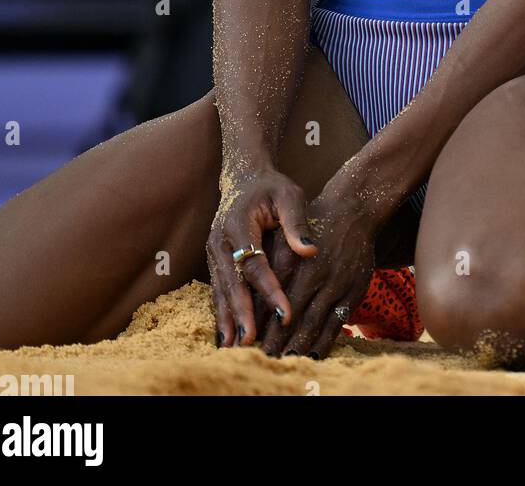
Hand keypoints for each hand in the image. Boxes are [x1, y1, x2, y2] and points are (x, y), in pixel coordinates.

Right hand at [207, 166, 318, 348]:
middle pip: (232, 282)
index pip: (255, 263)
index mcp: (238, 223)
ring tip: (236, 346)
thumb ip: (297, 223)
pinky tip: (228, 336)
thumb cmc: (272, 188)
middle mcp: (220, 240)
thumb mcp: (289, 196)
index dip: (270, 290)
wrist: (244, 178)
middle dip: (242, 313)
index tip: (285, 313)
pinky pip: (219, 290)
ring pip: (221, 290)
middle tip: (252, 341)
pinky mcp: (214, 262)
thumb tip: (310, 251)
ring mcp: (213, 252)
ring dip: (228, 319)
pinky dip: (223, 313)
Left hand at [258, 175, 380, 359]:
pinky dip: (324, 341)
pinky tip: (312, 354)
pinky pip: (336, 322)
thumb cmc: (311, 223)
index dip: (260, 320)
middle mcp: (315, 272)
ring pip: (314, 322)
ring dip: (299, 344)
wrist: (352, 208)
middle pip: (291, 315)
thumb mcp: (285, 234)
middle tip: (264, 358)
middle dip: (277, 340)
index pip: (271, 296)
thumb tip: (249, 295)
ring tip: (285, 360)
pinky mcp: (354, 289)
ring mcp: (337, 282)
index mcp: (293, 258)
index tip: (248, 339)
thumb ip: (269, 262)